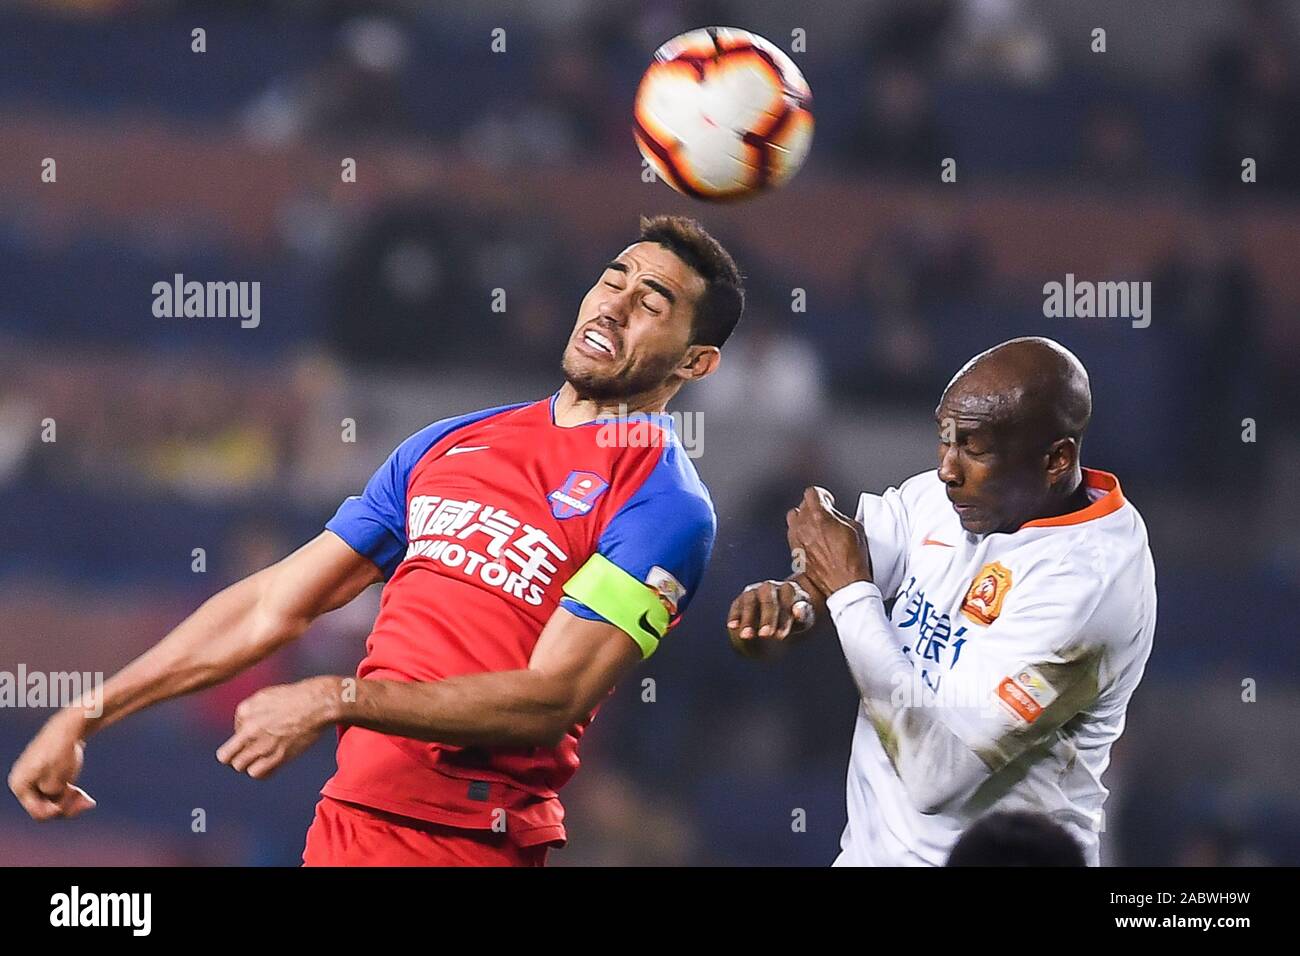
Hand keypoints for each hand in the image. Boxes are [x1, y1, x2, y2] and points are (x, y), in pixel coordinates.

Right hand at [8, 713, 96, 820]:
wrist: (70, 726)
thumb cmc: (62, 753)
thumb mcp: (57, 783)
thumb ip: (52, 800)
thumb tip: (55, 808)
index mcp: (19, 785)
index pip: (38, 812)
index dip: (59, 811)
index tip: (77, 799)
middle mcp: (22, 783)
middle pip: (45, 807)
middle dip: (66, 807)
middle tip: (89, 803)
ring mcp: (34, 778)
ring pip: (52, 801)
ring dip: (70, 802)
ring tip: (88, 800)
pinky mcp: (45, 773)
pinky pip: (56, 791)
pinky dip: (69, 794)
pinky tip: (83, 796)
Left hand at [217, 676, 341, 778]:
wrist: (318, 703)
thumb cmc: (296, 697)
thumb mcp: (265, 696)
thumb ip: (249, 712)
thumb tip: (241, 728)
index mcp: (245, 711)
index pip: (232, 733)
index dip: (242, 736)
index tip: (256, 734)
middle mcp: (249, 729)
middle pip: (226, 756)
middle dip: (235, 756)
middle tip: (248, 753)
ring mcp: (263, 744)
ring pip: (240, 767)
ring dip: (248, 764)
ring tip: (260, 758)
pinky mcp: (278, 756)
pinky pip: (258, 774)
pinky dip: (261, 772)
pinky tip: (269, 764)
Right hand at [726, 579, 814, 657]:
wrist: (779, 619)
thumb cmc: (794, 620)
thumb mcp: (803, 620)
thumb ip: (803, 615)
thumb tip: (798, 611)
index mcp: (789, 589)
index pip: (786, 602)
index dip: (783, 619)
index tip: (780, 636)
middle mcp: (770, 587)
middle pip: (768, 600)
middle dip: (766, 618)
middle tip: (765, 636)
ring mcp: (754, 592)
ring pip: (749, 602)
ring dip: (748, 619)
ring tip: (746, 636)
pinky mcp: (740, 600)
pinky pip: (736, 606)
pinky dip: (734, 616)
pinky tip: (733, 627)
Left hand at [787, 486, 872, 598]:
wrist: (844, 584)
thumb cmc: (852, 560)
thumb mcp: (855, 528)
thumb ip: (839, 516)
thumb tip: (834, 515)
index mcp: (820, 516)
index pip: (812, 493)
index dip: (822, 495)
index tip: (828, 501)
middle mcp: (804, 527)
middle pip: (802, 505)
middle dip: (814, 507)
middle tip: (825, 514)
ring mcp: (797, 540)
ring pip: (794, 519)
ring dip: (804, 519)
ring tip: (817, 525)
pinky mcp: (795, 552)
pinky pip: (793, 535)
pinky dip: (801, 533)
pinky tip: (813, 539)